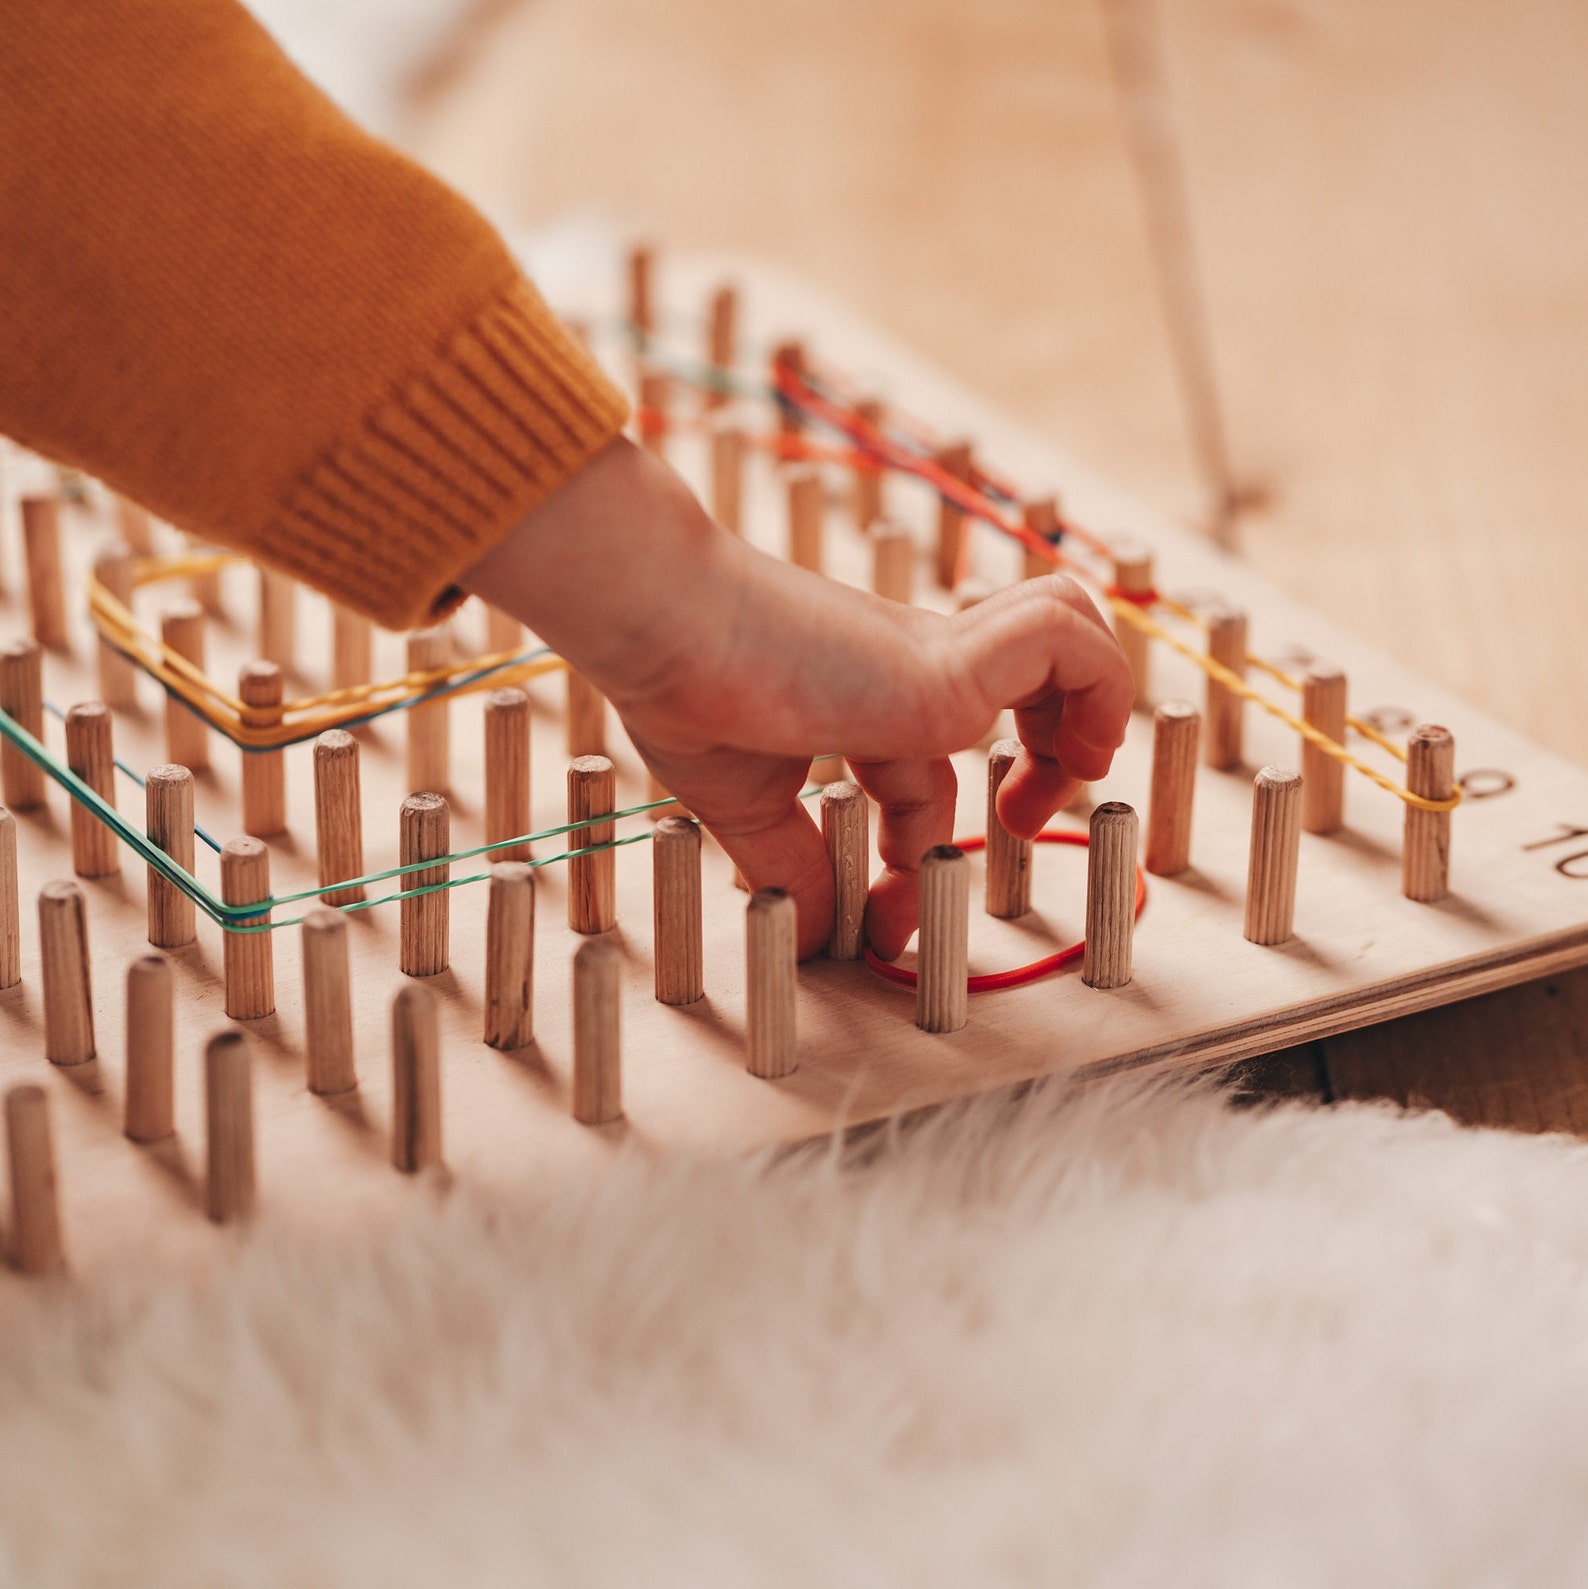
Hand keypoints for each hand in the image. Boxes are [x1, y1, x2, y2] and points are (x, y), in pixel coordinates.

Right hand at [463, 438, 1133, 958]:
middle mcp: (912, 670)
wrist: (660, 624)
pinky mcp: (953, 667)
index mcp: (863, 700)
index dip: (920, 851)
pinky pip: (1071, 645)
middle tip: (1021, 818)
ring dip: (1092, 704)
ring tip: (1075, 772)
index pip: (926, 773)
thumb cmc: (683, 688)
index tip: (884, 926)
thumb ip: (787, 867)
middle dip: (1052, 749)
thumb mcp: (746, 804)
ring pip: (1069, 631)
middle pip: (1027, 677)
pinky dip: (1097, 692)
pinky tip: (1073, 756)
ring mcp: (940, 663)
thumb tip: (808, 939)